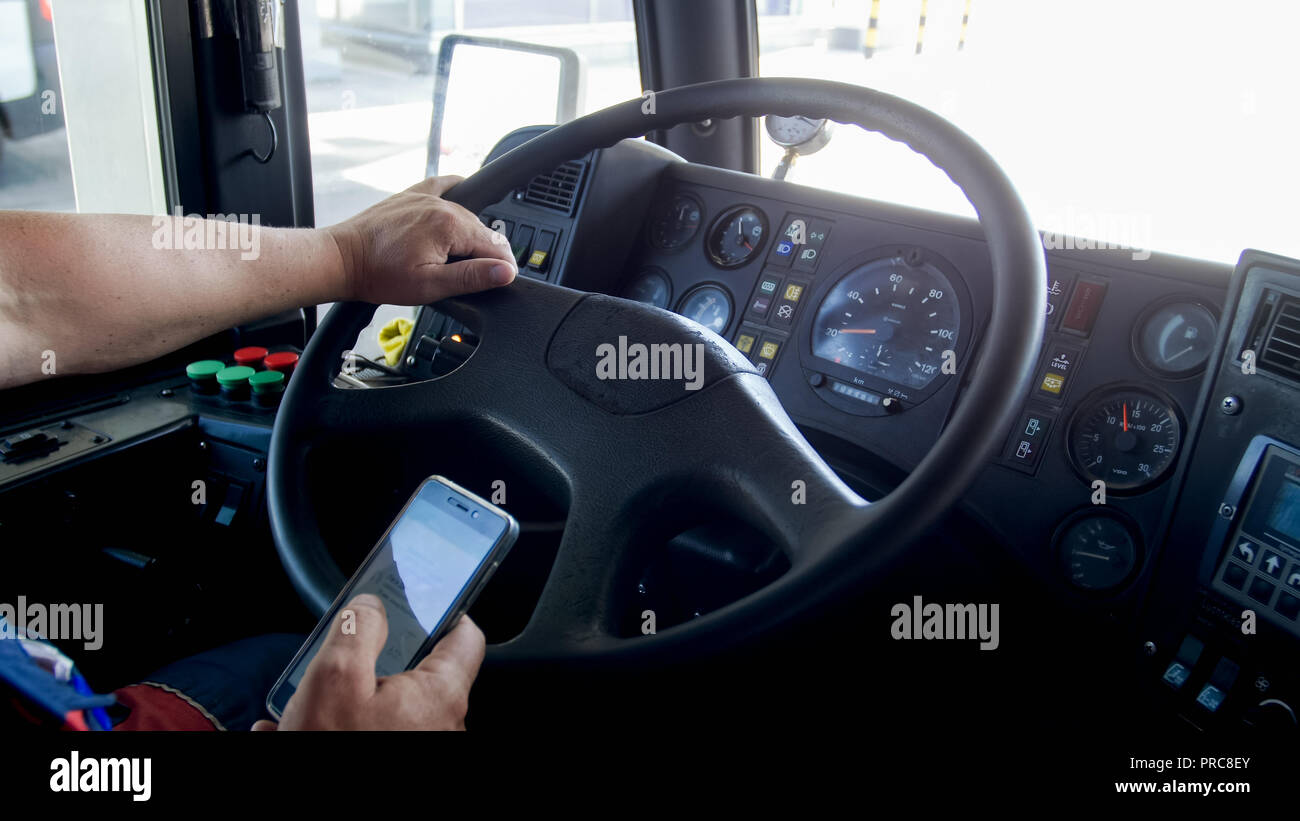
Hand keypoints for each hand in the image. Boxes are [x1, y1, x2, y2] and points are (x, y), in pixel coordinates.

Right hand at [252, 594, 485, 730]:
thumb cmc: (335, 749)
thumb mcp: (336, 676)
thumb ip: (358, 629)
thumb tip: (371, 605)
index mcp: (440, 694)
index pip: (466, 636)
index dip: (444, 609)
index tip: (423, 596)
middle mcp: (438, 725)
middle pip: (416, 672)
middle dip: (373, 659)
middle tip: (339, 653)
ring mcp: (415, 746)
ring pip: (382, 708)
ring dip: (342, 699)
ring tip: (303, 699)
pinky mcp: (389, 762)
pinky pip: (365, 734)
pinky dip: (334, 728)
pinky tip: (293, 732)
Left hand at [325, 175, 516, 304]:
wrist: (343, 258)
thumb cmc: (379, 274)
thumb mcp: (430, 285)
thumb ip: (471, 277)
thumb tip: (505, 271)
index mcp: (450, 225)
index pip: (495, 245)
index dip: (503, 266)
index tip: (503, 280)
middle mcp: (442, 204)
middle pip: (483, 230)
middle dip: (487, 253)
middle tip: (478, 278)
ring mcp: (426, 196)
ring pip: (466, 214)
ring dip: (471, 234)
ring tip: (459, 258)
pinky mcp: (413, 195)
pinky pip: (444, 186)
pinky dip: (457, 193)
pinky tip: (462, 201)